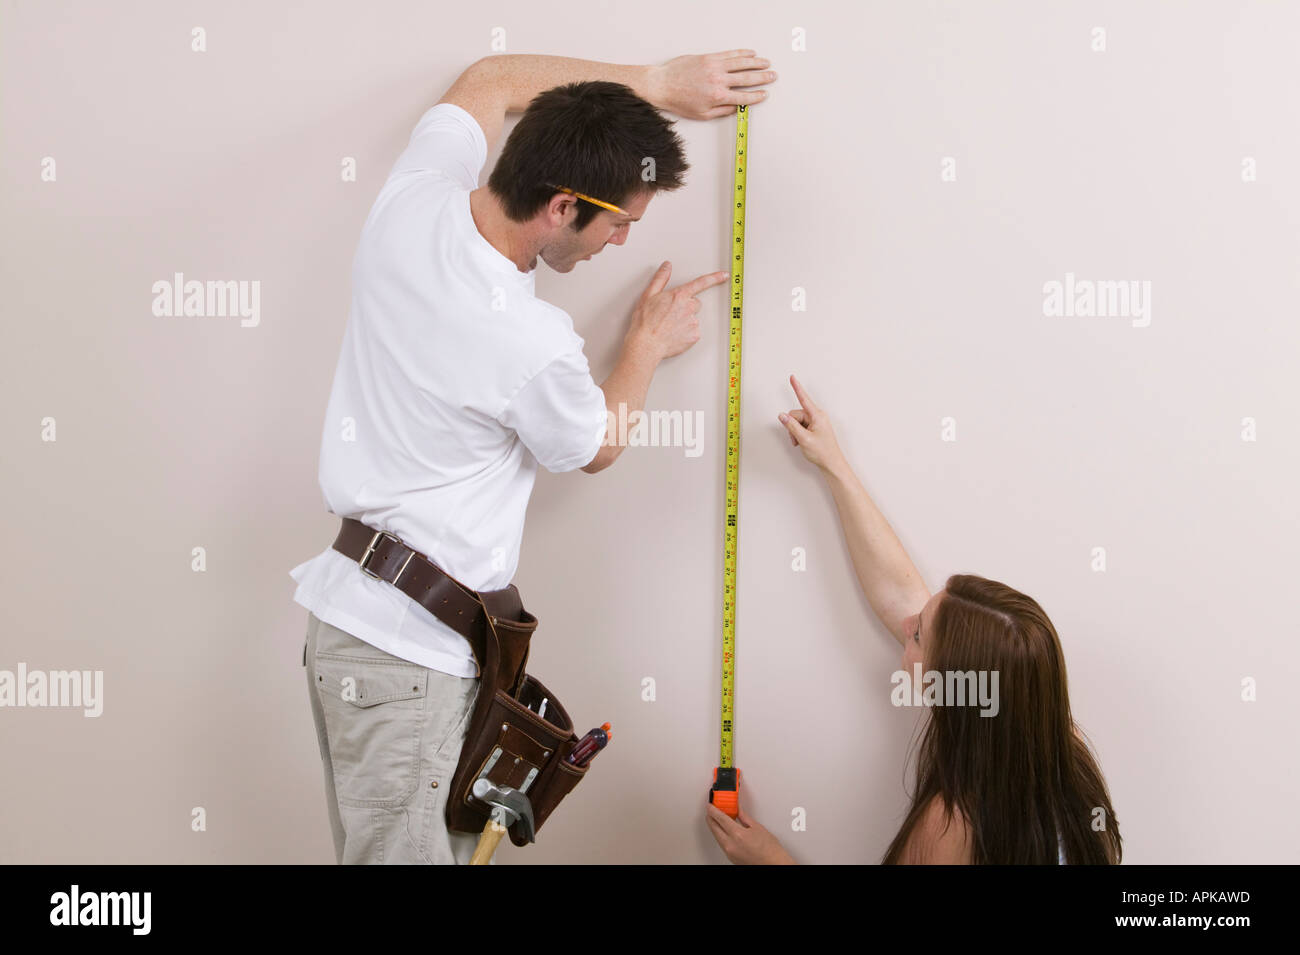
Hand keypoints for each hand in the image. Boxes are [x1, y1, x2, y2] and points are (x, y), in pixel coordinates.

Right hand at [627, 261, 727, 360]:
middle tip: (671, 314)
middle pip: (695, 303)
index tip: (724, 275)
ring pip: (694, 318)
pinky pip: (694, 332)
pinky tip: (674, 335)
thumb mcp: (648, 295)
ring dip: (685, 321)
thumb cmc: (645, 322)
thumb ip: (660, 279)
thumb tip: (667, 267)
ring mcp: (693, 322)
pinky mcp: (694, 336)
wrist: (646, 344)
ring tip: (670, 326)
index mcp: (679, 296)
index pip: (700, 283)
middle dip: (686, 307)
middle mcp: (688, 308)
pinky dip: (686, 333)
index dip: (714, 278)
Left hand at [647, 50, 776, 119]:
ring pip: (741, 63)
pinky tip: (750, 53)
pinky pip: (730, 54)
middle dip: (762, 78)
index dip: (757, 96)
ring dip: (756, 63)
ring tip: (766, 63)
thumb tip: (736, 109)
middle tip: (773, 76)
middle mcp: (718, 80)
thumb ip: (721, 112)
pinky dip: (742, 53)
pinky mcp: (709, 57)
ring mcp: (714, 67)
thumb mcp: (702, 114)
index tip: (765, 94)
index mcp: (718, 97)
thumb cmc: (679, 101)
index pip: (744, 97)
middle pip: (747, 78)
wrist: (662, 85)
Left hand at [705, 802, 794, 864]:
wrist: (773, 864)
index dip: (713, 810)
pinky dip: (720, 834)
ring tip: (719, 818)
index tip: (710, 805)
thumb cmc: (770, 849)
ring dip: (715, 826)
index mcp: (738, 834)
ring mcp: (729, 852)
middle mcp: (731, 844)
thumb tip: (737, 809)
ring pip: (716, 836)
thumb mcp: (757, 827)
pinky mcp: (730, 857)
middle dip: (711, 817)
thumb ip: (744, 817)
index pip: (720, 818)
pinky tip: (724, 830)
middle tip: (712, 810)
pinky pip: (721, 843)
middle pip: (714, 827)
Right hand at [778, 374, 846, 474]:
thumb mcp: (803, 439)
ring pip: (797, 421)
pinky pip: (801, 426)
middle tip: (796, 438)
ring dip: (794, 431)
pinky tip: (801, 441)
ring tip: (800, 442)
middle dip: (792, 426)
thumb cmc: (822, 452)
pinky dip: (798, 434)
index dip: (797, 387)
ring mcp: (816, 422)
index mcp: (817, 416)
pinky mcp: (814, 427)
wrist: (831, 463)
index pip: (804, 398)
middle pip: (796, 414)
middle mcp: (817, 416)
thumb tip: (782, 415)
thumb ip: (791, 425)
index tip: (792, 377)